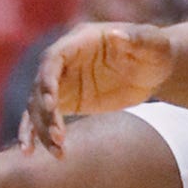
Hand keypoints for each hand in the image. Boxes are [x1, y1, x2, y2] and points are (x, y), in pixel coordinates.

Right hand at [19, 20, 173, 155]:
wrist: (155, 69)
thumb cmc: (155, 50)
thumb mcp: (153, 43)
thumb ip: (137, 39)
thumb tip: (116, 34)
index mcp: (80, 40)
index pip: (53, 58)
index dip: (47, 80)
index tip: (49, 104)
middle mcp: (65, 60)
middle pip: (40, 86)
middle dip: (45, 112)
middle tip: (58, 137)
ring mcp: (64, 81)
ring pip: (39, 106)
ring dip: (42, 129)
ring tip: (58, 153)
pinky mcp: (68, 101)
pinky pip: (45, 117)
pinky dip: (37, 133)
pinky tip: (32, 152)